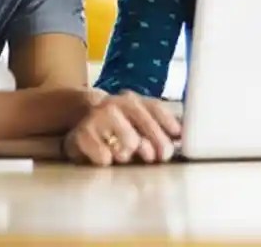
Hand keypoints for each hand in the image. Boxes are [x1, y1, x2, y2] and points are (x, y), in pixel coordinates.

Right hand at [64, 92, 181, 165]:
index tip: (179, 137)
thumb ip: (159, 126)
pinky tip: (106, 158)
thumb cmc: (118, 123)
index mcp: (132, 100)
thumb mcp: (137, 119)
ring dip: (131, 153)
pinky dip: (108, 160)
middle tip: (159, 157)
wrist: (78, 117)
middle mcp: (115, 104)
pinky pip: (104, 155)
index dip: (168, 123)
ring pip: (127, 141)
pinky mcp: (82, 135)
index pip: (154, 108)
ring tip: (126, 155)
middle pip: (144, 122)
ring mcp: (98, 118)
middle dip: (157, 142)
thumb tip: (182, 136)